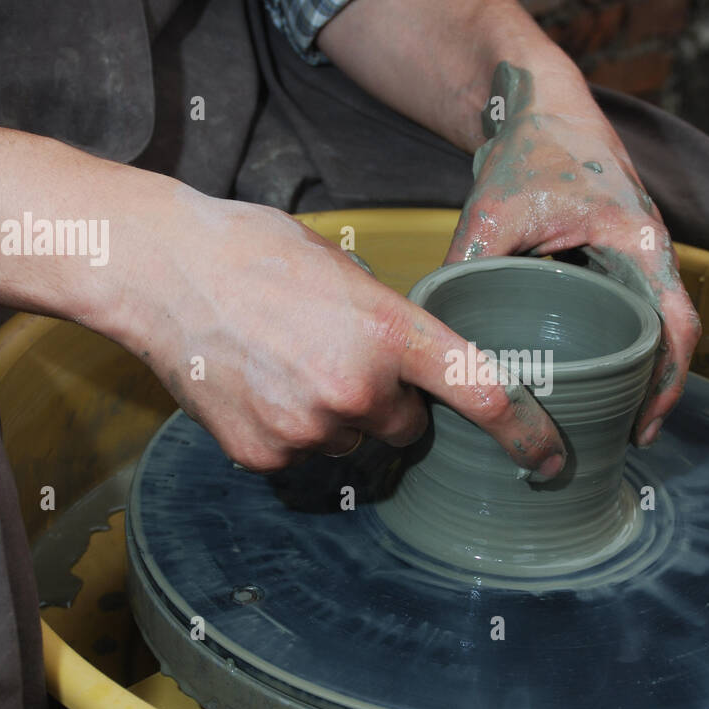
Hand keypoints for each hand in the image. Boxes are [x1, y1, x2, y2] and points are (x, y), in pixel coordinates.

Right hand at [114, 193, 567, 476]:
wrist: (159, 270)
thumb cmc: (253, 251)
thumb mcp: (344, 270)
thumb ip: (391, 323)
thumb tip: (417, 366)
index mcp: (388, 332)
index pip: (481, 392)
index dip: (525, 431)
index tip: (550, 456)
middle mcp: (356, 389)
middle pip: (406, 425)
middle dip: (389, 401)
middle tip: (340, 357)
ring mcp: (307, 427)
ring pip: (350, 439)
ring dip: (334, 414)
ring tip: (285, 361)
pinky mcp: (263, 454)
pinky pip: (300, 452)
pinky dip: (287, 427)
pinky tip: (256, 383)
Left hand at [444, 63, 701, 447]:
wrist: (540, 104)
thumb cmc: (529, 150)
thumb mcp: (494, 211)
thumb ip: (470, 266)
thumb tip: (438, 330)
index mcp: (641, 242)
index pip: (677, 327)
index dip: (668, 385)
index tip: (646, 428)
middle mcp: (649, 253)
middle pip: (669, 337)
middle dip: (654, 391)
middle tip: (626, 441)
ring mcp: (634, 257)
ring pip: (648, 327)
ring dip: (636, 372)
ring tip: (608, 422)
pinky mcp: (612, 259)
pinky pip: (624, 312)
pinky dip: (612, 346)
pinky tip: (584, 376)